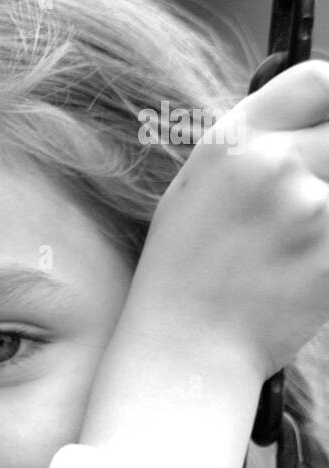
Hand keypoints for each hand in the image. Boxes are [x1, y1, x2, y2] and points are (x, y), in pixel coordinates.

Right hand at [136, 61, 328, 380]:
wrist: (184, 356)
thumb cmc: (186, 279)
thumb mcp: (199, 193)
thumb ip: (256, 150)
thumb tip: (317, 126)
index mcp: (232, 141)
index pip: (317, 81)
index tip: (324, 138)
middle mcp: (271, 164)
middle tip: (306, 213)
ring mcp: (307, 208)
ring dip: (328, 219)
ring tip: (295, 251)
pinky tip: (303, 279)